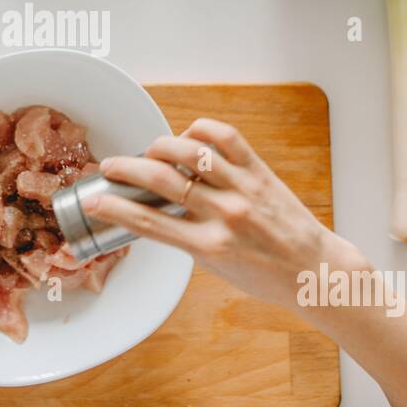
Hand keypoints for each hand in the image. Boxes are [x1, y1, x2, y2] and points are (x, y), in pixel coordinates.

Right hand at [86, 118, 364, 310]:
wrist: (312, 270)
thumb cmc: (263, 274)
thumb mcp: (215, 267)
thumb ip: (185, 237)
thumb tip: (154, 210)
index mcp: (209, 247)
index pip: (149, 223)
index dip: (115, 208)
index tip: (93, 200)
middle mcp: (225, 215)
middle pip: (162, 180)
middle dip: (126, 169)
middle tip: (111, 167)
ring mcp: (244, 189)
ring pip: (191, 152)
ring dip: (160, 146)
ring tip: (150, 152)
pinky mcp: (259, 171)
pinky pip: (225, 137)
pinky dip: (199, 131)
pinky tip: (188, 139)